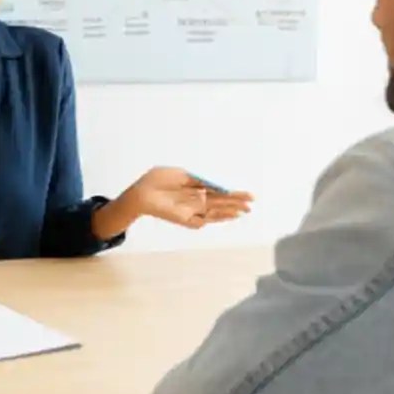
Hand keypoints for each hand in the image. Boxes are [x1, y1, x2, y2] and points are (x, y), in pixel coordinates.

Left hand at [120, 167, 254, 228]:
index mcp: (194, 187)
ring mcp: (193, 210)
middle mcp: (195, 200)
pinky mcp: (187, 218)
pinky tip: (230, 215)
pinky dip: (219, 217)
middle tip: (252, 203)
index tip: (246, 194)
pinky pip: (206, 218)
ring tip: (245, 210)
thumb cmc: (157, 181)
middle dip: (236, 202)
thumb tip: (215, 184)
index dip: (231, 193)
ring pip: (216, 211)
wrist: (141, 193)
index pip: (217, 191)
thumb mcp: (181, 174)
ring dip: (231, 210)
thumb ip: (198, 179)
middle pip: (220, 202)